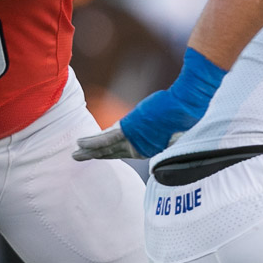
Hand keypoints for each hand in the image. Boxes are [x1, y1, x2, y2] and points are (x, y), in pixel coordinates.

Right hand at [72, 48, 225, 161]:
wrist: (187, 103)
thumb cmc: (185, 112)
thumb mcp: (174, 126)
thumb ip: (166, 135)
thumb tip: (169, 138)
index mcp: (150, 147)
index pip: (125, 151)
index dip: (110, 153)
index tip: (99, 153)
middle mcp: (140, 147)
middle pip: (113, 153)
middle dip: (96, 156)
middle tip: (80, 159)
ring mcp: (134, 140)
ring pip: (107, 148)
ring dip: (90, 151)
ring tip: (75, 155)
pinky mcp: (128, 131)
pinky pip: (106, 139)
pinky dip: (93, 142)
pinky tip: (80, 144)